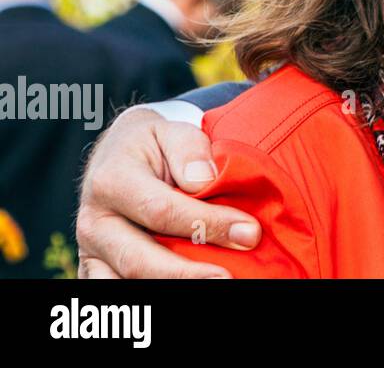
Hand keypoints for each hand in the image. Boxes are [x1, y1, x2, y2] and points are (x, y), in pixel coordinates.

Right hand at [76, 106, 261, 277]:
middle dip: (189, 273)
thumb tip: (204, 182)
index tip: (248, 232)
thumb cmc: (153, 145)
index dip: (207, 225)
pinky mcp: (97, 269)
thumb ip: (189, 150)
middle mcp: (94, 222)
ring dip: (172, 287)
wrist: (118, 154)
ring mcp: (91, 251)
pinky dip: (152, 295)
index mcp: (111, 182)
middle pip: (139, 260)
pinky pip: (117, 292)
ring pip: (128, 283)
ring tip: (214, 284)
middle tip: (229, 277)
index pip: (162, 211)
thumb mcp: (172, 131)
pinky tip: (191, 286)